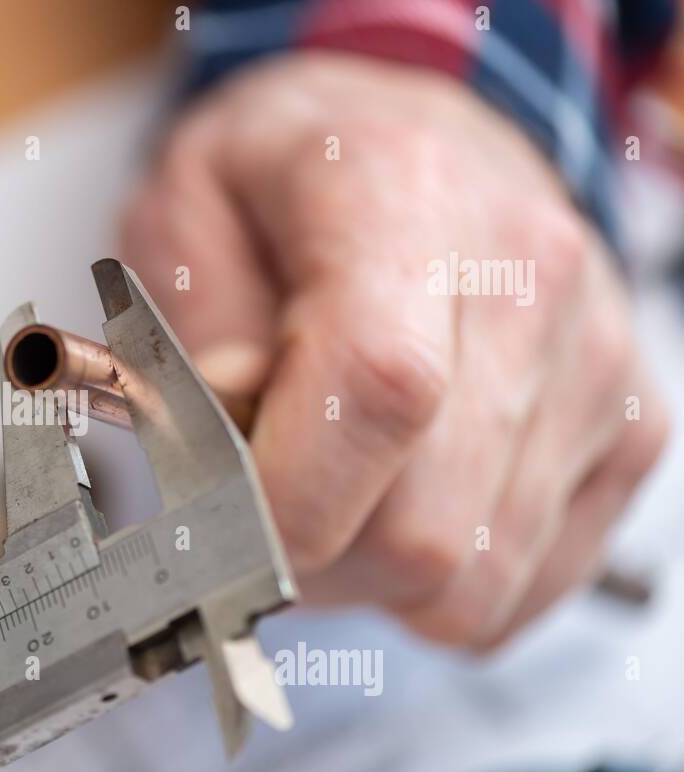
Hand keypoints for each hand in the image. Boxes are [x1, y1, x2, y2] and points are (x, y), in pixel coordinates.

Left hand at [122, 53, 667, 646]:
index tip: (217, 524)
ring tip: (329, 496)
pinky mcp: (625, 428)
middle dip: (309, 560)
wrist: (418, 147)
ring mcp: (594, 359)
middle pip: (425, 526)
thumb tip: (226, 453)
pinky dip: (438, 586)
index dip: (288, 499)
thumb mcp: (182, 212)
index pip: (378, 389)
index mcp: (402, 195)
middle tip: (255, 514)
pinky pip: (522, 587)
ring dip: (371, 581)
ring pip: (473, 582)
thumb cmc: (288, 184)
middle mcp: (529, 273)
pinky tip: (397, 503)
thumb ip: (187, 334)